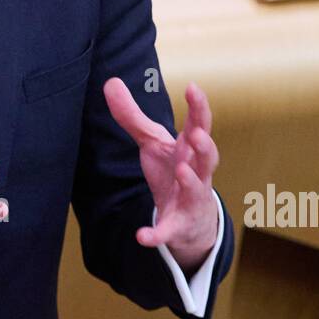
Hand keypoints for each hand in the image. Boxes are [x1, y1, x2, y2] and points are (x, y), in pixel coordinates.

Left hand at [103, 77, 219, 273]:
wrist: (188, 218)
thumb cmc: (172, 170)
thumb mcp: (152, 142)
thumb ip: (132, 115)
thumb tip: (110, 82)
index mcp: (189, 150)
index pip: (200, 125)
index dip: (199, 108)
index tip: (194, 88)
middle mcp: (196, 172)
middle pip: (208, 158)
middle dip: (204, 146)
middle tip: (196, 134)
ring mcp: (190, 200)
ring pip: (197, 190)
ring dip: (191, 181)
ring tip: (181, 169)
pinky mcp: (177, 225)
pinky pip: (169, 231)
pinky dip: (157, 234)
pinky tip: (142, 236)